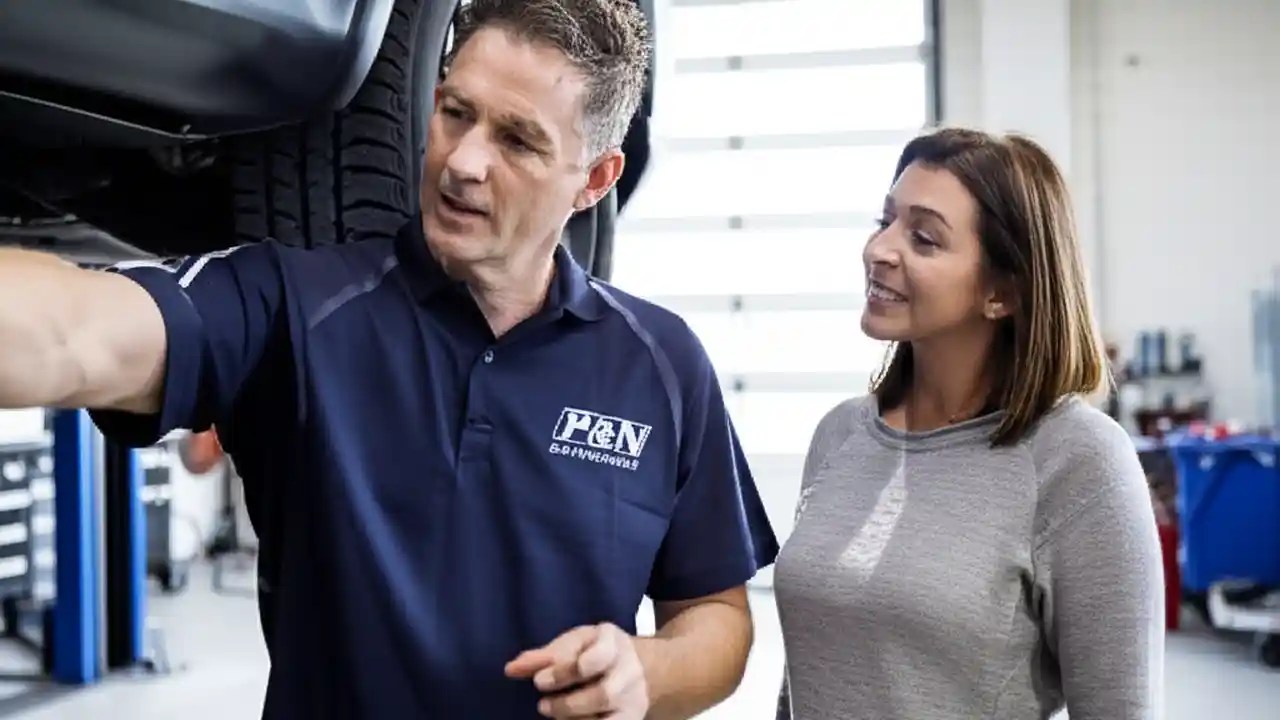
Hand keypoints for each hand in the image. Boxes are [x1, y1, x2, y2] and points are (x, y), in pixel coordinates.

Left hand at [505, 623, 649, 718]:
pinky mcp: (632, 719)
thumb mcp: (573, 643)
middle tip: (542, 705)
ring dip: (575, 719)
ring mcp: (634, 699)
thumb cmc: (594, 651)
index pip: (597, 658)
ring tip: (552, 714)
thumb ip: (544, 656)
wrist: (637, 666)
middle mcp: (630, 672)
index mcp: (613, 643)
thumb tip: (511, 669)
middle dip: (568, 704)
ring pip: (610, 719)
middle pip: (604, 695)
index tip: (538, 680)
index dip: (565, 672)